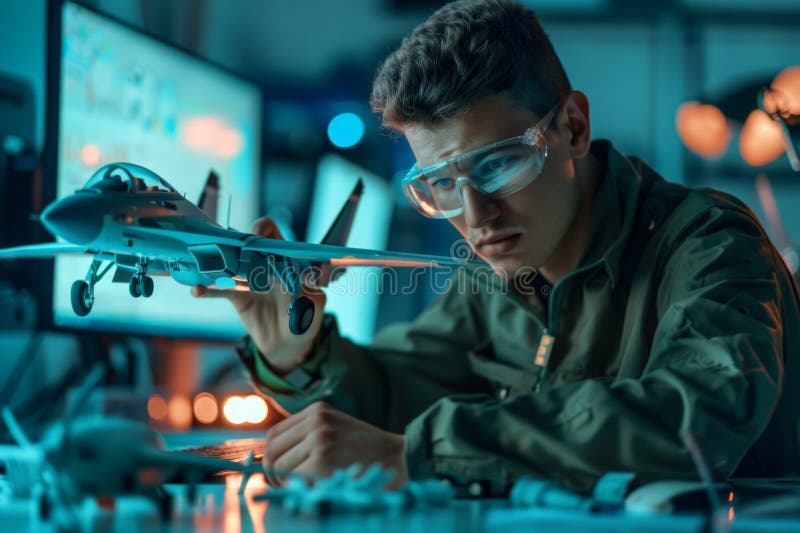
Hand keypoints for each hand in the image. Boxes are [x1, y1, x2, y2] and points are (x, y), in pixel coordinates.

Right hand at [191, 217, 326, 372]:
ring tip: (203, 265)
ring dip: (214, 263)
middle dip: (233, 243)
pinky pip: (220, 290)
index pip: (270, 233)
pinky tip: (196, 290)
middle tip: (227, 250)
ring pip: (228, 264)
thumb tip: (310, 274)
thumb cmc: (306, 317)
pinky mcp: (238, 297)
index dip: (262, 230)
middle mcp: (263, 263)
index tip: (256, 238)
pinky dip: (207, 289)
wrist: (291, 343)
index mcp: (284, 258)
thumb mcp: (313, 301)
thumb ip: (310, 286)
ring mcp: (249, 279)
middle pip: (243, 244)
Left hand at [263, 401, 407, 488]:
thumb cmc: (366, 452)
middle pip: (271, 449)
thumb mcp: (336, 430)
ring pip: (280, 465)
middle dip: (272, 471)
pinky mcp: (323, 459)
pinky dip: (298, 488)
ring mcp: (319, 438)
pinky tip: (314, 488)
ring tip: (301, 487)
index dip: (270, 455)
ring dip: (285, 481)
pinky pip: (293, 478)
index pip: (274, 433)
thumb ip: (308, 435)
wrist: (397, 459)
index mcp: (318, 410)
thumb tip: (272, 457)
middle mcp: (316, 420)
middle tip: (282, 484)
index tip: (276, 471)